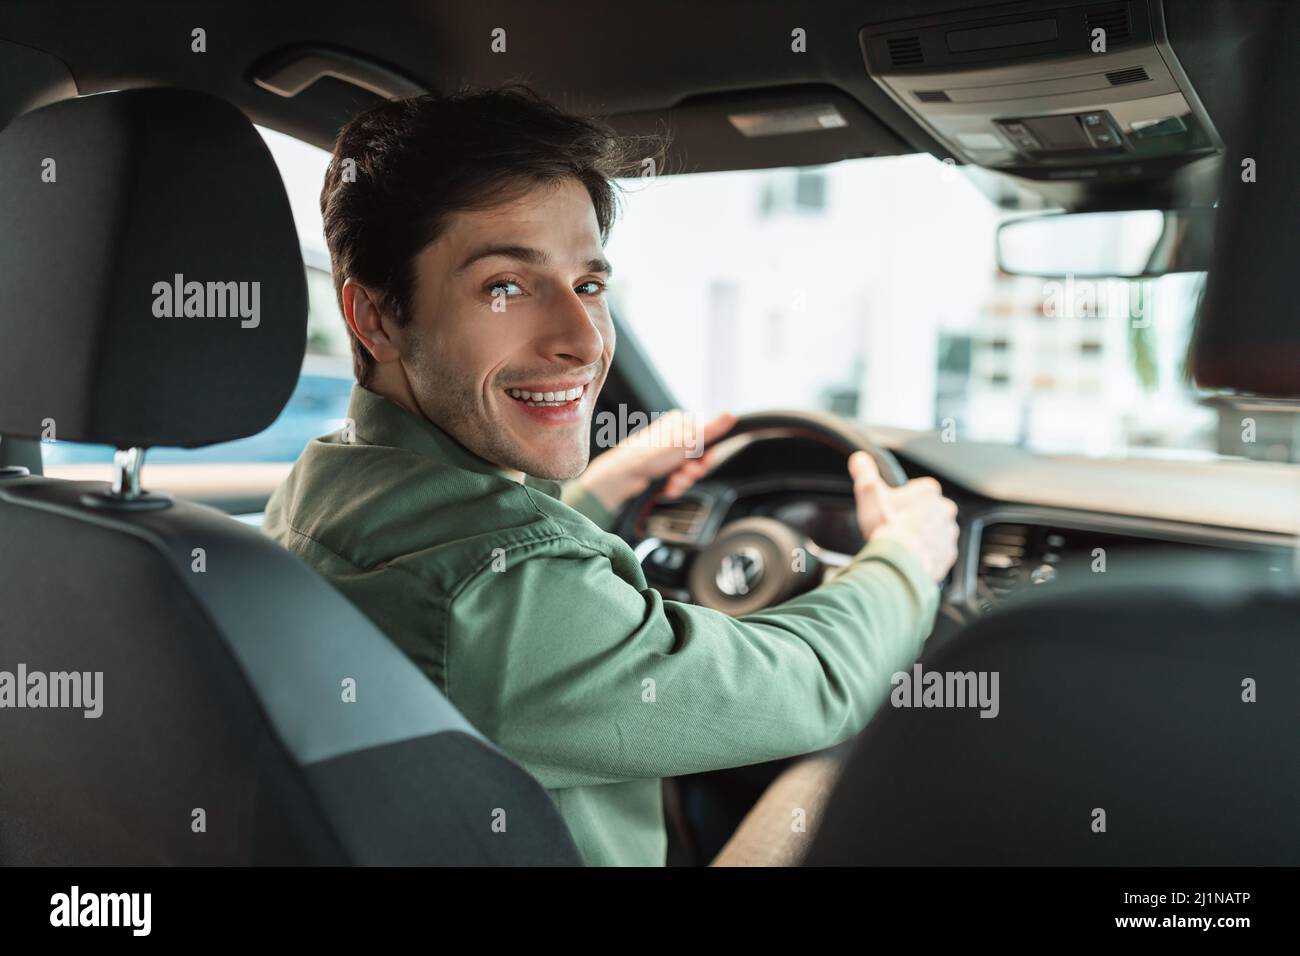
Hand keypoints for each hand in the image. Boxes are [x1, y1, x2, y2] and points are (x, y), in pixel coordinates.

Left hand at [576, 409, 737, 512]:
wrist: (622, 477)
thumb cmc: (648, 455)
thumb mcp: (685, 441)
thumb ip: (710, 430)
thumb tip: (731, 414)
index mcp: (681, 423)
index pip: (708, 439)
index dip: (708, 456)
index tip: (702, 462)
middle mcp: (674, 436)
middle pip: (700, 458)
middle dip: (693, 471)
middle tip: (684, 473)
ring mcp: (667, 454)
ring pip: (689, 471)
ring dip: (684, 480)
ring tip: (672, 482)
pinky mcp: (661, 469)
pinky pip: (678, 479)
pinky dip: (675, 485)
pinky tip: (667, 487)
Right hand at [848, 451, 958, 581]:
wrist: (899, 564)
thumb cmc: (885, 529)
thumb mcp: (869, 496)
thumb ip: (865, 473)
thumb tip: (859, 458)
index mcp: (929, 492)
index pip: (919, 489)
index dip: (903, 499)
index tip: (892, 509)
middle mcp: (945, 509)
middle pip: (927, 509)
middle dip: (914, 517)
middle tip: (895, 527)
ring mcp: (949, 533)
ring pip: (934, 530)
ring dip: (922, 535)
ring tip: (902, 544)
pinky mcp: (949, 554)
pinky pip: (938, 550)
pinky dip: (927, 553)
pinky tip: (911, 556)